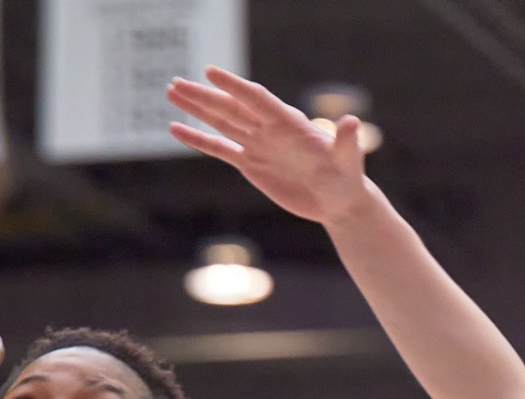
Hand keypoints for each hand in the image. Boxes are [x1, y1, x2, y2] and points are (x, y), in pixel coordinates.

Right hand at [167, 68, 372, 225]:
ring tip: (172, 92)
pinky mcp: (250, 163)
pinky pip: (219, 148)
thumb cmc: (347, 179)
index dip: (234, 87)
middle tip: (175, 82)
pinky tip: (176, 129)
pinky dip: (198, 140)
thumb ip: (346, 142)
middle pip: (231, 107)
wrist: (338, 200)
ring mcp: (257, 144)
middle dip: (203, 96)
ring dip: (197, 108)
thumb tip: (352, 122)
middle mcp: (269, 129)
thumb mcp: (348, 161)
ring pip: (221, 121)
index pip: (257, 100)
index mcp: (289, 123)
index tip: (211, 73)